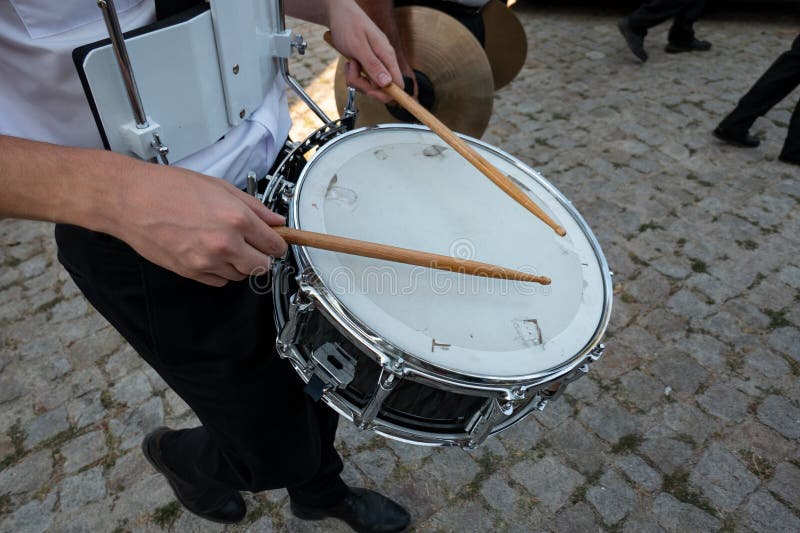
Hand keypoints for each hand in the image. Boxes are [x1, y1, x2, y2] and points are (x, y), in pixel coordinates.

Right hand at [111, 161, 287, 286]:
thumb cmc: (169, 188)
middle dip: (261, 256)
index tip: (276, 242)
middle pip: (262, 266)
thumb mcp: (219, 187)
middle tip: (253, 245)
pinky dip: (220, 271)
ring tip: (225, 244)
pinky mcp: (191, 272)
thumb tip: (276, 221)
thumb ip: (253, 207)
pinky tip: (210, 253)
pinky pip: (219, 281)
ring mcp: (207, 261)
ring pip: (240, 276)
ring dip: (239, 264)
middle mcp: (225, 244)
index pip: (274, 245)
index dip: (278, 243)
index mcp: (237, 219)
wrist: (131, 200)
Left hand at [327, 1, 403, 102]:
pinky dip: (353, 75)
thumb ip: (373, 65)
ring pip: (370, 84)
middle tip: (352, 73)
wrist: (338, 12)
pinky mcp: (368, 63)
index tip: (370, 92)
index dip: (386, 94)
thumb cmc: (348, 24)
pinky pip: (363, 78)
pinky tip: (350, 63)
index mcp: (387, 55)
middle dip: (364, 85)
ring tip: (350, 63)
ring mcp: (376, 62)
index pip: (397, 83)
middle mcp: (384, 60)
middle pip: (381, 87)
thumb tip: (387, 83)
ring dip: (356, 79)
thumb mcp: (359, 46)